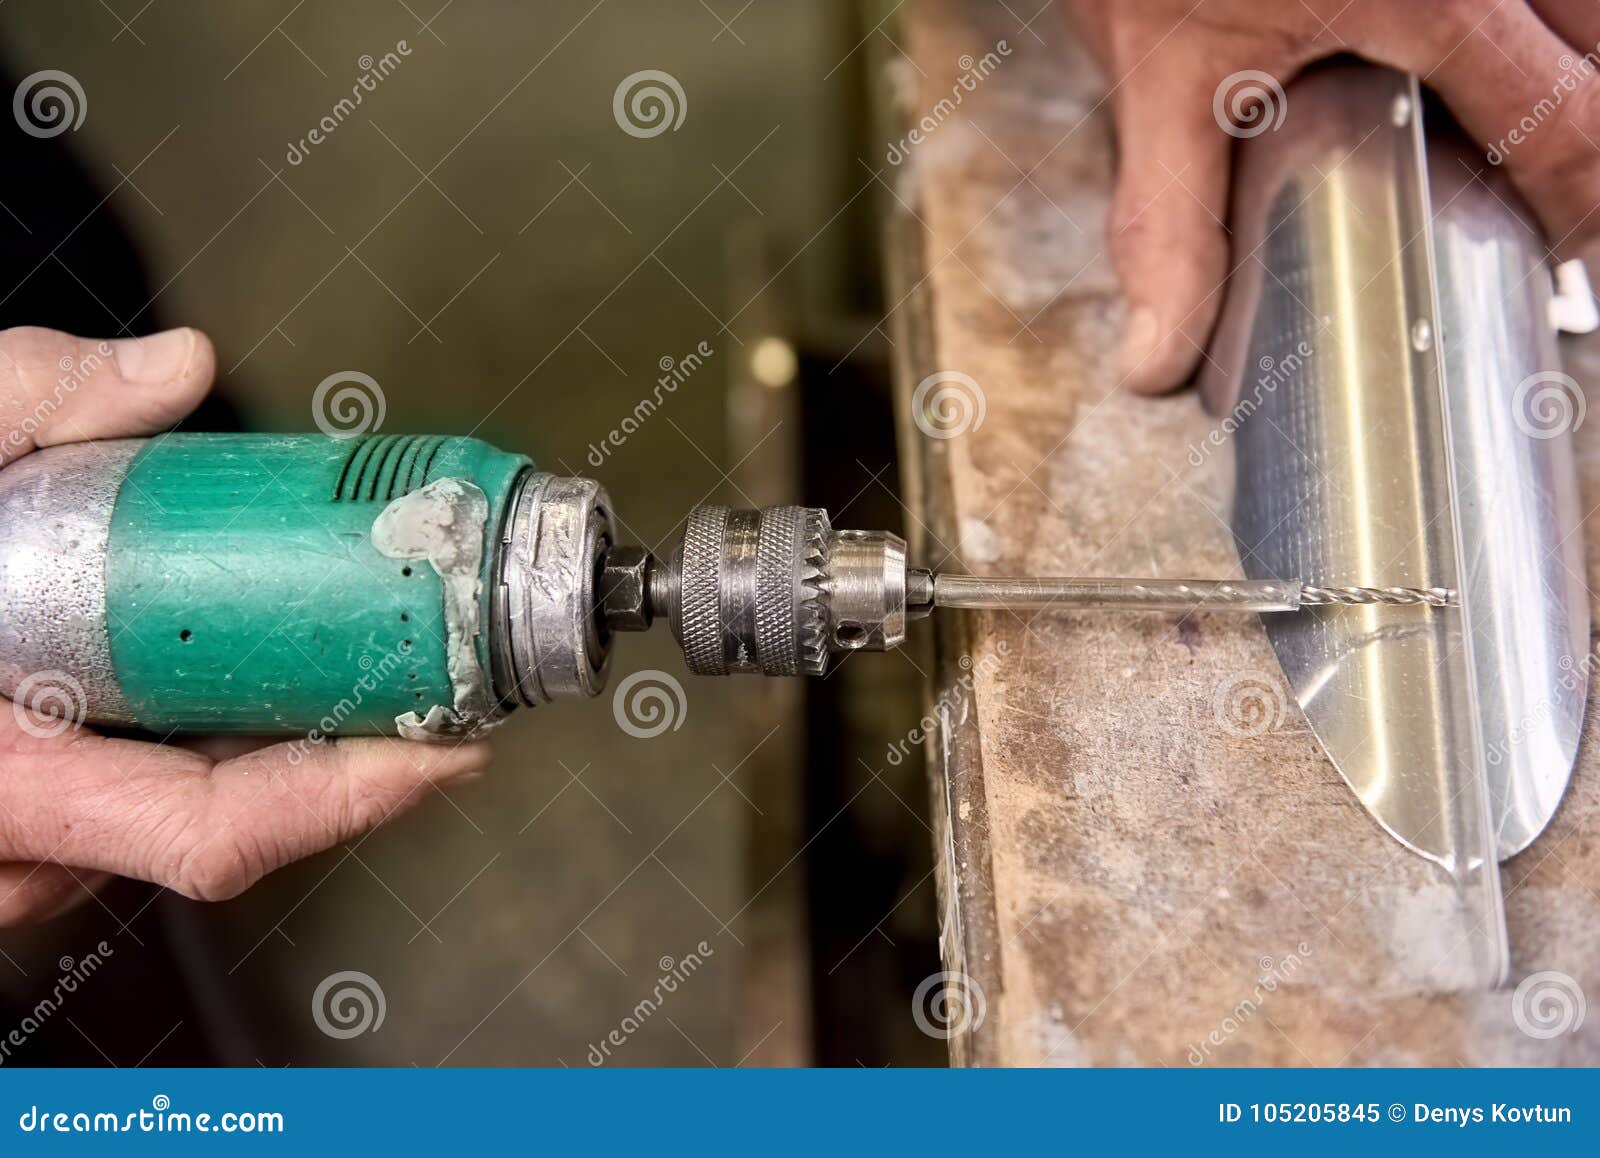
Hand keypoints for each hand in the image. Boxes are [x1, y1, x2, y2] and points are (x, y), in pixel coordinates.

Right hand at [0, 325, 489, 924]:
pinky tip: (246, 678)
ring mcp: (24, 855)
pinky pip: (145, 814)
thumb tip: (177, 372)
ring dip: (277, 753)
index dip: (348, 796)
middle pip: (229, 830)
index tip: (450, 747)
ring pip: (189, 827)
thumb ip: (25, 401)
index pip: (212, 828)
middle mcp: (14, 846)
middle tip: (428, 675)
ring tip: (352, 665)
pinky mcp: (35, 835)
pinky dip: (209, 751)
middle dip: (340, 759)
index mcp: (0, 772)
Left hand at [1067, 0, 1599, 392]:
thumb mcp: (1155, 78)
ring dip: (1566, 50)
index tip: (1570, 254)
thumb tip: (1158, 354)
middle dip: (1586, 122)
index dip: (1584, 202)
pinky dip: (1538, 13)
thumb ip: (1171, 220)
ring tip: (1527, 117)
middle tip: (1557, 190)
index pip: (1569, 123)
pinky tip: (1501, 36)